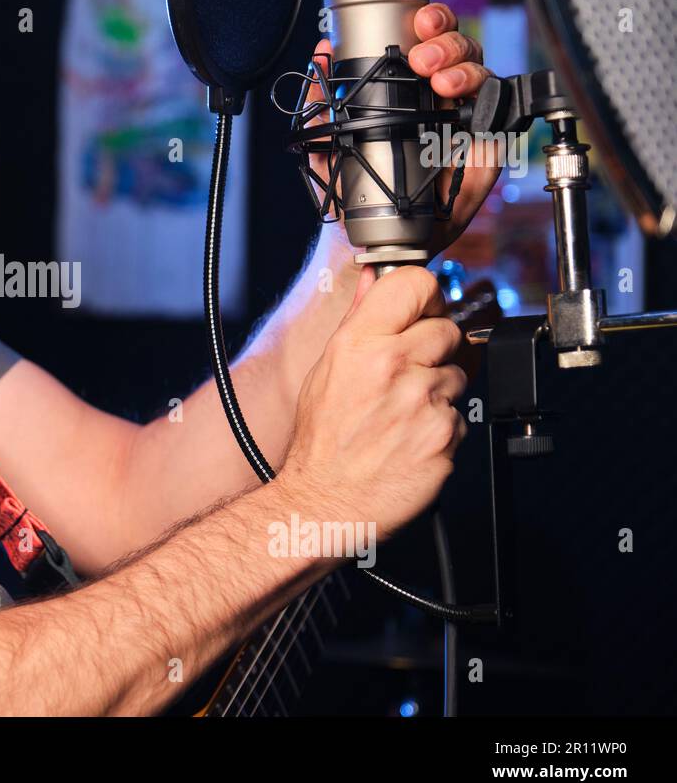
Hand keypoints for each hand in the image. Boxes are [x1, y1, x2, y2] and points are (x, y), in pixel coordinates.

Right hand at [282, 265, 467, 539]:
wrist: (326, 501)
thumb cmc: (322, 441)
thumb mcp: (326, 370)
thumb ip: (358, 321)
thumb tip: (373, 280)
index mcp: (359, 344)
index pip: (416, 284)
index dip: (427, 296)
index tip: (423, 310)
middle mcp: (393, 366)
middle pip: (449, 329)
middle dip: (434, 350)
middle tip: (406, 375)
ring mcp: (422, 400)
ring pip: (458, 374)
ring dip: (439, 391)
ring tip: (403, 413)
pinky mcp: (445, 434)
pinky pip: (460, 415)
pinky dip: (442, 426)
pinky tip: (412, 437)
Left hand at [303, 2, 500, 258]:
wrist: (372, 234)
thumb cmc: (353, 184)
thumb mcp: (327, 139)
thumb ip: (323, 99)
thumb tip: (321, 53)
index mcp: (408, 84)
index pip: (428, 39)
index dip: (431, 21)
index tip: (418, 22)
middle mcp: (441, 94)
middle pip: (460, 47)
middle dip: (446, 42)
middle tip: (422, 60)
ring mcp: (464, 118)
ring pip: (480, 73)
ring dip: (464, 69)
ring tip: (441, 84)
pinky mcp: (484, 146)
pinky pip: (497, 115)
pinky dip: (488, 103)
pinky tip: (467, 106)